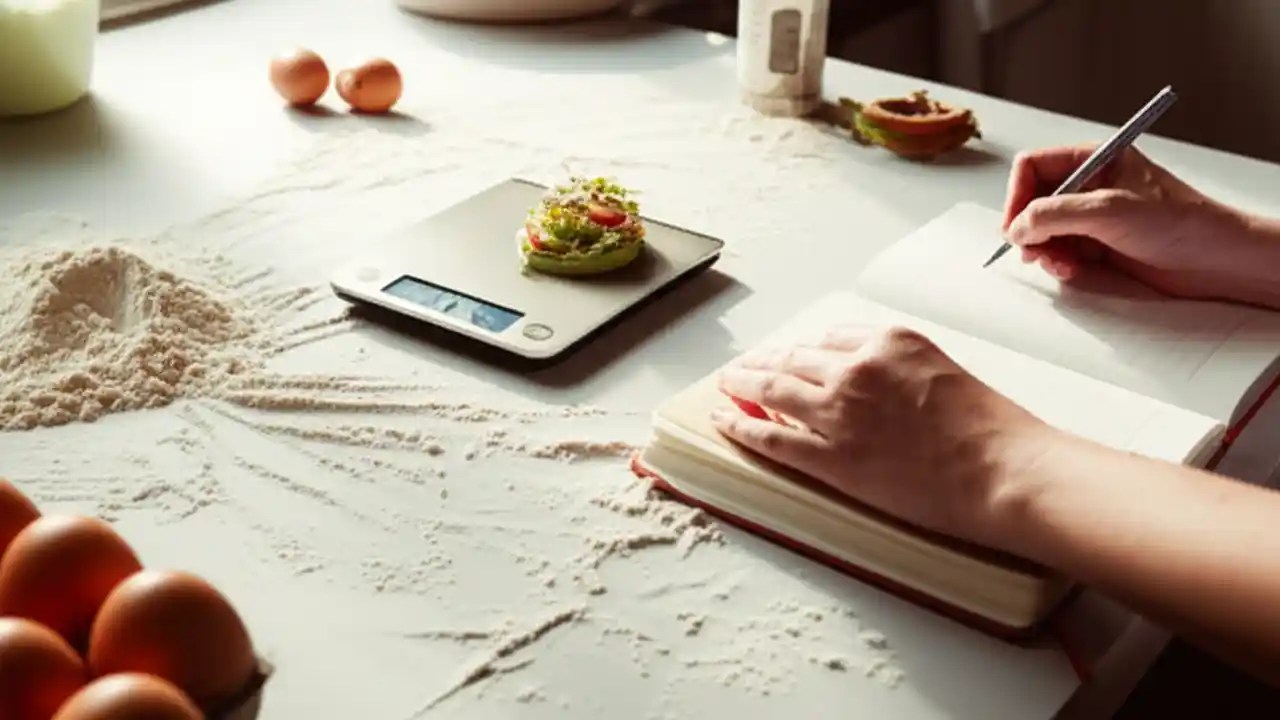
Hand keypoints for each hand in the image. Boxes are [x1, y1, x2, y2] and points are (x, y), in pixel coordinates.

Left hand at [712, 325, 1058, 552]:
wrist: (1005, 470)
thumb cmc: (994, 431)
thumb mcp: (946, 374)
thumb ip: (904, 372)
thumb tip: (881, 388)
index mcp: (890, 342)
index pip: (830, 339)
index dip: (803, 349)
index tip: (791, 355)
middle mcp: (857, 368)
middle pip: (794, 358)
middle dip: (764, 362)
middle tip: (744, 368)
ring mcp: (839, 411)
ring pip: (773, 389)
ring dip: (742, 385)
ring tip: (726, 386)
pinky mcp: (830, 456)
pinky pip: (770, 437)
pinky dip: (740, 427)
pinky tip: (723, 421)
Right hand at [1003, 145, 1275, 304]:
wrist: (1214, 260)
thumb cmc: (1180, 223)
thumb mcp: (1110, 210)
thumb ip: (1055, 214)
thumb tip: (1016, 226)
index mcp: (1094, 160)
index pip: (1033, 167)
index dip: (1018, 196)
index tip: (1015, 225)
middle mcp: (1089, 185)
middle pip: (1032, 201)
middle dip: (1029, 229)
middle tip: (1032, 250)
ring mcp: (1092, 216)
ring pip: (1042, 230)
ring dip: (1043, 250)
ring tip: (1060, 264)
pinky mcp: (1097, 244)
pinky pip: (1059, 251)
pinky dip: (1058, 263)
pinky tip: (1072, 270)